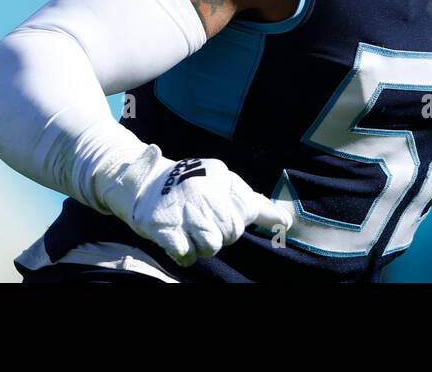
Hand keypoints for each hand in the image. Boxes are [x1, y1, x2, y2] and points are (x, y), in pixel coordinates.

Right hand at [99, 146, 293, 265]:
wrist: (146, 182)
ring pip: (212, 246)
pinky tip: (179, 239)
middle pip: (231, 232)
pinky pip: (186, 254)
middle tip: (204, 223)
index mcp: (220, 176)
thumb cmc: (195, 186)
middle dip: (221, 233)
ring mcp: (183, 211)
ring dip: (204, 245)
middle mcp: (202, 192)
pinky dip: (185, 253)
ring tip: (193, 232)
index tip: (223, 214)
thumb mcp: (224, 183)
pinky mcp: (163, 228)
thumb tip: (285, 221)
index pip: (246, 209)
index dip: (235, 219)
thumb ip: (254, 203)